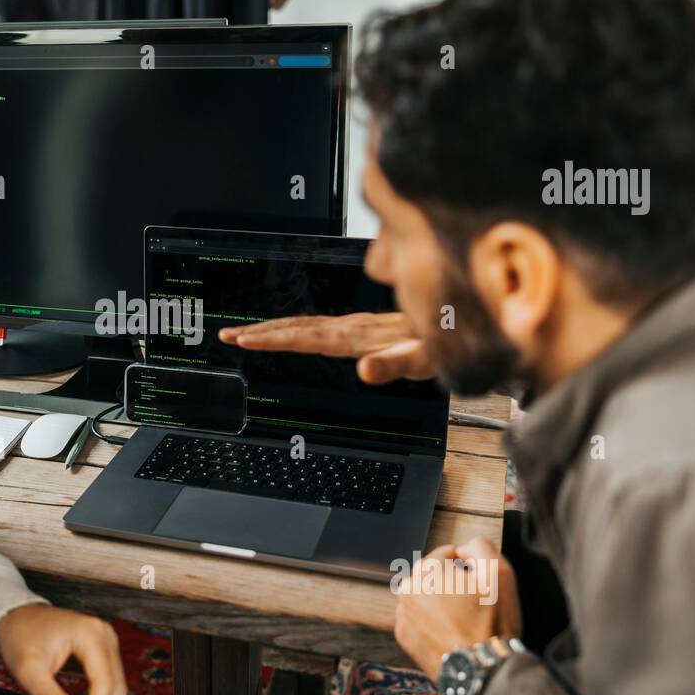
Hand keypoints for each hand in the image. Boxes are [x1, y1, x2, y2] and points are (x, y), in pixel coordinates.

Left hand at [0, 603, 127, 694]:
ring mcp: (106, 642)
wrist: (16, 615)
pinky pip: (107, 684)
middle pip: (115, 689)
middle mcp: (105, 635)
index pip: (104, 684)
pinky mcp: (101, 651)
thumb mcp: (28, 668)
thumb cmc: (20, 636)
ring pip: (115, 689)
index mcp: (91, 634)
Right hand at [217, 312, 435, 383]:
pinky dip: (296, 329)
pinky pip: (320, 327)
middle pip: (299, 326)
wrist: (465, 326)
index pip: (308, 336)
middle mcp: (356, 327)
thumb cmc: (447, 345)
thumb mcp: (425, 360)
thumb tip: (364, 370)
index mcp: (361, 335)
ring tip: (246, 333)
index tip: (245, 338)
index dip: (274, 338)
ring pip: (307, 325)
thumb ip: (394, 364)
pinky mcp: (364, 328)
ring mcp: (359, 326)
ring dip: (274, 328)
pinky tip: (292, 333)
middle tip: (228, 334)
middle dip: (262, 331)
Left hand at [393, 539, 521, 679]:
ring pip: (425, 596)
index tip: (477, 584)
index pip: (446, 554)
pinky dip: (431, 621)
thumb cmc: (492, 624)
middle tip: (472, 604)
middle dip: (451, 583)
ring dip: (440, 601)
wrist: (482, 671)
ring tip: (462, 620)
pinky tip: (450, 632)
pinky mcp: (403, 636)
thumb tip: (464, 548)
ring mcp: (403, 614)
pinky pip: (418, 618)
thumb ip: (480, 547)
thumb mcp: (499, 573)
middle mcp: (407, 590)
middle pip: (433, 575)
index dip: (466, 566)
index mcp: (426, 572)